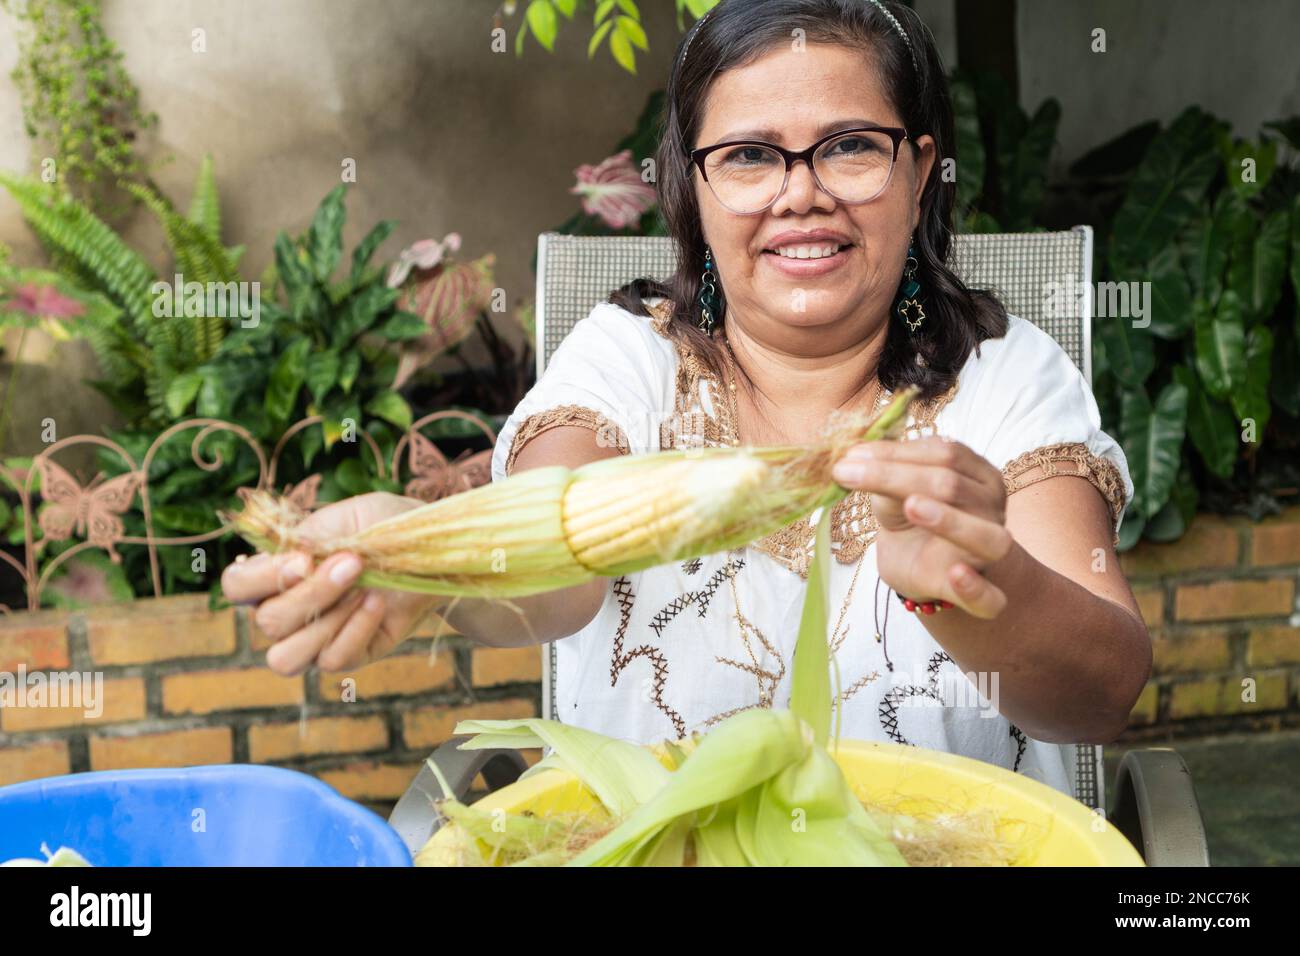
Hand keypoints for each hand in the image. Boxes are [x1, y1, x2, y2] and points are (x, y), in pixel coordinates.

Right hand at [221, 492, 440, 674]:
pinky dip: (357, 629)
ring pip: (286, 657)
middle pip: (268, 621)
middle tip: (354, 563)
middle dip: (314, 592)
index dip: (261, 578)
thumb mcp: (350, 518)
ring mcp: (313, 639)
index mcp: (274, 572)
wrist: (430, 551)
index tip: (304, 560)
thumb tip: (293, 558)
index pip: (236, 585)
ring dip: (328, 621)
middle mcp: (284, 611)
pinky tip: (377, 602)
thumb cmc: (383, 527)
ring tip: (364, 588)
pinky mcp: (348, 655)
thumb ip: (315, 536)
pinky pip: (333, 660)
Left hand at [831, 436, 1014, 617]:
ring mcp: (990, 550)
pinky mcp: (977, 592)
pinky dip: (975, 588)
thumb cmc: (910, 518)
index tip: (852, 455)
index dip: (898, 452)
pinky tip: (956, 575)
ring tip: (911, 506)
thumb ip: (886, 473)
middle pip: (953, 485)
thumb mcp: (894, 490)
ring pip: (986, 536)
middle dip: (897, 477)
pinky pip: (990, 598)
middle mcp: (992, 507)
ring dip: (950, 521)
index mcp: (977, 474)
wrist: (915, 564)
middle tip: (849, 475)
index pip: (945, 453)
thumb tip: (855, 456)